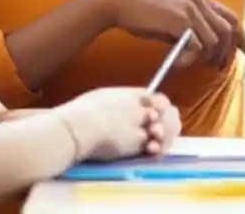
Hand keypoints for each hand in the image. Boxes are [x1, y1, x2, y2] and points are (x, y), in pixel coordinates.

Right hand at [57, 88, 178, 160]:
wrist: (76, 128)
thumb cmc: (77, 115)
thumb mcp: (99, 99)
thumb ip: (114, 102)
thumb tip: (114, 107)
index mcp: (128, 94)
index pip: (155, 97)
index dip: (159, 106)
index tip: (157, 114)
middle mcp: (138, 106)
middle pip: (166, 110)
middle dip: (168, 119)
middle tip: (163, 129)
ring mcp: (140, 123)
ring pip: (165, 128)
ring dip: (165, 135)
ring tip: (158, 140)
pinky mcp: (137, 140)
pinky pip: (155, 145)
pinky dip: (156, 148)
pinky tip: (152, 150)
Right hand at [100, 0, 244, 69]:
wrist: (117, 2)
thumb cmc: (140, 11)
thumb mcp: (170, 15)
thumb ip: (188, 26)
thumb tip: (201, 48)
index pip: (230, 16)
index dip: (241, 36)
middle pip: (228, 29)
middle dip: (226, 51)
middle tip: (216, 66)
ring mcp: (190, 8)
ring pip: (214, 39)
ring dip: (206, 56)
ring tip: (190, 63)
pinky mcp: (179, 20)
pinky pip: (197, 45)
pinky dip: (190, 58)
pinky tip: (177, 62)